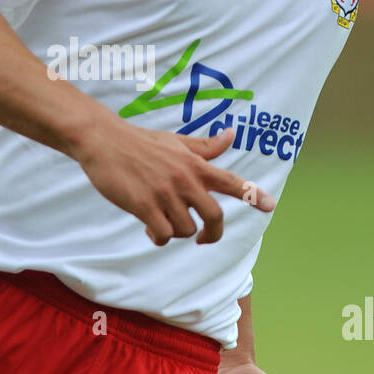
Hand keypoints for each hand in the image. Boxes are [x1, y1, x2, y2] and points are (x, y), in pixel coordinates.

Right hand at [76, 122, 274, 245]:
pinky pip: (162, 234)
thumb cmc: (140, 141)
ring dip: (176, 232)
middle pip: (214, 217)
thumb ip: (205, 146)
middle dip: (212, 234)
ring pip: (185, 229)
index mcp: (194, 164)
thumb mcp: (176, 141)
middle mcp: (185, 179)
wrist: (103, 140)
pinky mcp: (144, 205)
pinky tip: (149, 229)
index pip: (230, 182)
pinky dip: (158, 237)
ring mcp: (165, 193)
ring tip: (161, 223)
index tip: (270, 206)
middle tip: (202, 238)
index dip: (251, 194)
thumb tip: (231, 135)